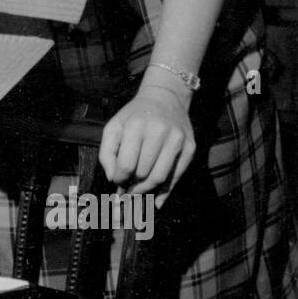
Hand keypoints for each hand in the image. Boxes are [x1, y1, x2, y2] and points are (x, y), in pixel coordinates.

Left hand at [98, 81, 194, 205]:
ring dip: (146, 190)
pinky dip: (166, 192)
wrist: (165, 98)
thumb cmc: (135, 116)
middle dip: (132, 184)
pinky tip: (156, 201)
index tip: (117, 180)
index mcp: (136, 125)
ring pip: (160, 177)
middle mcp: (159, 131)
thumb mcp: (114, 127)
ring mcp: (177, 139)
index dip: (119, 178)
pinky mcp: (190, 147)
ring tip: (138, 191)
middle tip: (127, 188)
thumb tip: (113, 178)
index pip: (126, 164)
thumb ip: (107, 153)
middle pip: (143, 173)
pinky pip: (177, 176)